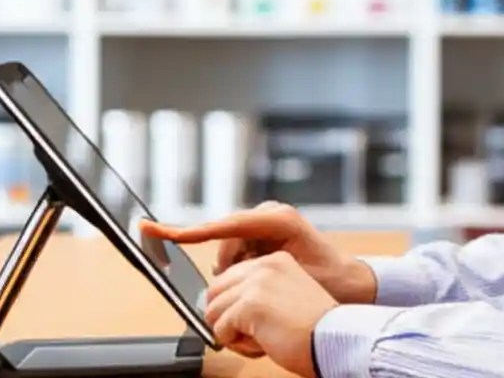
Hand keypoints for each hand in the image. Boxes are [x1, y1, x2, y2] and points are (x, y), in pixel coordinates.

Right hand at [141, 201, 377, 303]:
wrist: (348, 281)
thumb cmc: (329, 279)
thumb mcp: (293, 277)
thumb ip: (259, 271)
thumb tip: (225, 274)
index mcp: (276, 219)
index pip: (224, 226)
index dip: (188, 231)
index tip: (155, 230)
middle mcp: (268, 214)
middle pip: (223, 242)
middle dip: (227, 268)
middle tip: (242, 288)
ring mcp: (264, 221)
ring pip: (227, 249)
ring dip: (235, 269)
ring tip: (262, 282)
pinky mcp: (262, 231)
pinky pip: (237, 250)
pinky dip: (240, 267)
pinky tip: (260, 276)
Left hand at [207, 251, 336, 377]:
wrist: (335, 340)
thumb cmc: (316, 328)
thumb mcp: (285, 298)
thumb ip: (256, 294)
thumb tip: (216, 308)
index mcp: (275, 260)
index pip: (229, 278)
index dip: (231, 305)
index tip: (249, 323)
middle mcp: (264, 265)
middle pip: (214, 292)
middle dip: (225, 318)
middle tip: (250, 334)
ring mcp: (256, 282)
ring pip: (213, 312)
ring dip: (230, 333)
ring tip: (259, 340)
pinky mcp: (250, 304)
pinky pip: (220, 330)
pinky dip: (235, 345)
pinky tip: (261, 344)